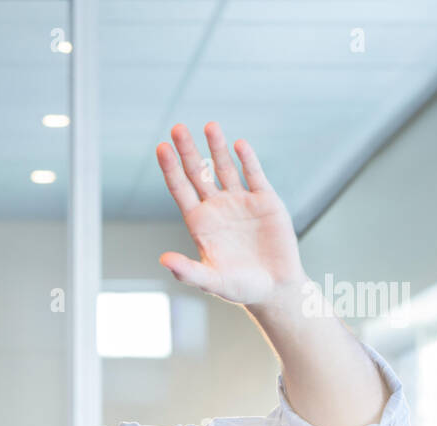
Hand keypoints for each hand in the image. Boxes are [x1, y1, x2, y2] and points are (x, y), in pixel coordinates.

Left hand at [156, 121, 307, 306]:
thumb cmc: (240, 288)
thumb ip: (187, 271)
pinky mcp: (265, 200)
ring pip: (225, 168)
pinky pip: (254, 175)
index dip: (171, 169)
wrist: (275, 288)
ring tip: (209, 125)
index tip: (162, 148)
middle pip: (199, 172)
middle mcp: (217, 207)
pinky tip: (238, 144)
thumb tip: (163, 259)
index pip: (181, 189)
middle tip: (177, 128)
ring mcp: (241, 201)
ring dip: (217, 147)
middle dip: (188, 151)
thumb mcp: (211, 281)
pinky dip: (247, 160)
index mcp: (200, 223)